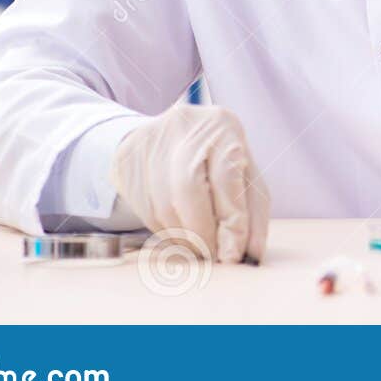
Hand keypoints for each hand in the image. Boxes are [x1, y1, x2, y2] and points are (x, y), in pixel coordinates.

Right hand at [111, 104, 269, 262]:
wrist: (170, 135)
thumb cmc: (217, 159)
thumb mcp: (244, 173)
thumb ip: (253, 211)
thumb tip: (254, 253)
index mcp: (221, 125)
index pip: (226, 177)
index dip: (232, 221)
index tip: (234, 255)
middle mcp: (184, 126)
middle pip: (188, 189)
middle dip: (203, 232)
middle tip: (214, 255)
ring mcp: (150, 142)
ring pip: (164, 206)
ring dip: (184, 237)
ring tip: (199, 246)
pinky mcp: (126, 161)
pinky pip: (145, 211)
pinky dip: (166, 232)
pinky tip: (178, 232)